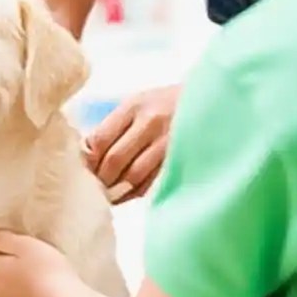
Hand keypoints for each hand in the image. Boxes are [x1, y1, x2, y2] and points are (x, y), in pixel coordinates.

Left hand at [84, 84, 179, 202]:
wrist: (215, 101)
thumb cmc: (170, 104)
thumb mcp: (141, 103)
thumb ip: (116, 125)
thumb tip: (87, 153)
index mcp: (135, 106)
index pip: (101, 139)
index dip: (89, 160)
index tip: (82, 169)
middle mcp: (152, 123)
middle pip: (115, 160)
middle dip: (101, 178)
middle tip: (93, 187)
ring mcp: (169, 143)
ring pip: (134, 176)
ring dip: (117, 190)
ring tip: (108, 195)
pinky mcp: (183, 160)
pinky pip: (153, 183)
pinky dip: (136, 192)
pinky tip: (127, 194)